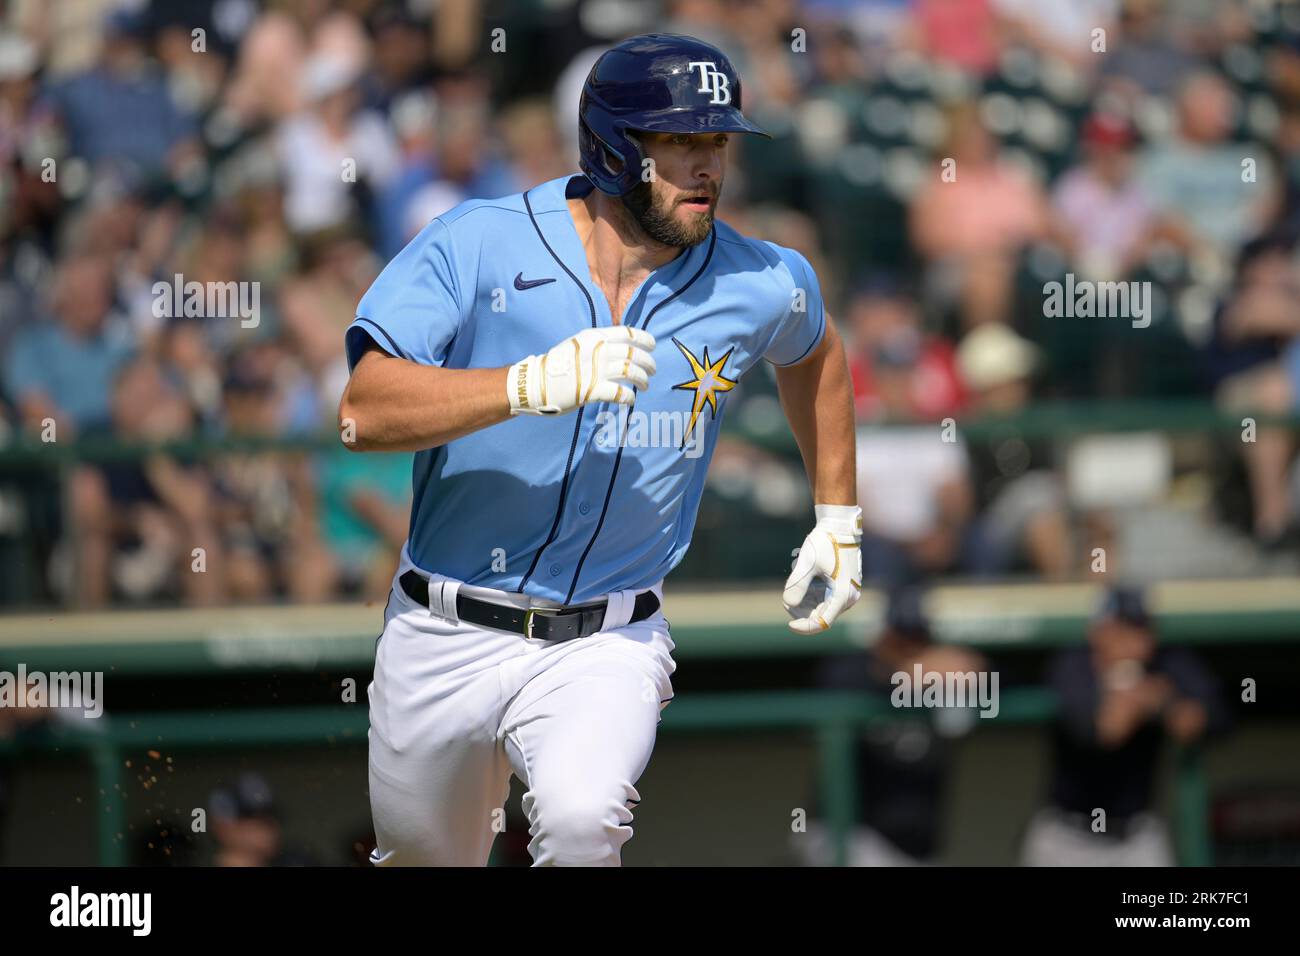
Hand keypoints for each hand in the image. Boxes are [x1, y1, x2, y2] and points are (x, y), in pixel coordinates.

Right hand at [507, 325, 655, 415]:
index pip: (627, 333)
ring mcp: (594, 370)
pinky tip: (630, 400)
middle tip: (653, 370)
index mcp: (594, 337)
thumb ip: (598, 344)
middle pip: (633, 353)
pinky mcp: (591, 390)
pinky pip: (619, 393)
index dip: (645, 339)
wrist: (534, 382)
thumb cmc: (557, 365)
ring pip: (630, 371)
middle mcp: (596, 350)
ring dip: (643, 379)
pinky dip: (629, 397)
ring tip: (645, 385)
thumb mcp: (578, 345)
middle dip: (648, 362)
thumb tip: (621, 348)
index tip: (653, 346)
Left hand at [783, 504, 862, 633]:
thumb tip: (788, 603)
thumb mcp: (807, 562)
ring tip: (792, 589)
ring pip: (824, 607)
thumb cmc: (824, 542)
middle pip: (822, 616)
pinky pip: (827, 598)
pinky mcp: (844, 585)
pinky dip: (813, 595)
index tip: (789, 625)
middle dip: (802, 612)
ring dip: (806, 603)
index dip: (805, 627)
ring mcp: (848, 591)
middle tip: (785, 600)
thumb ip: (797, 584)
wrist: (839, 525)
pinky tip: (803, 583)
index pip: (823, 622)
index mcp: (843, 594)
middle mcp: (849, 596)